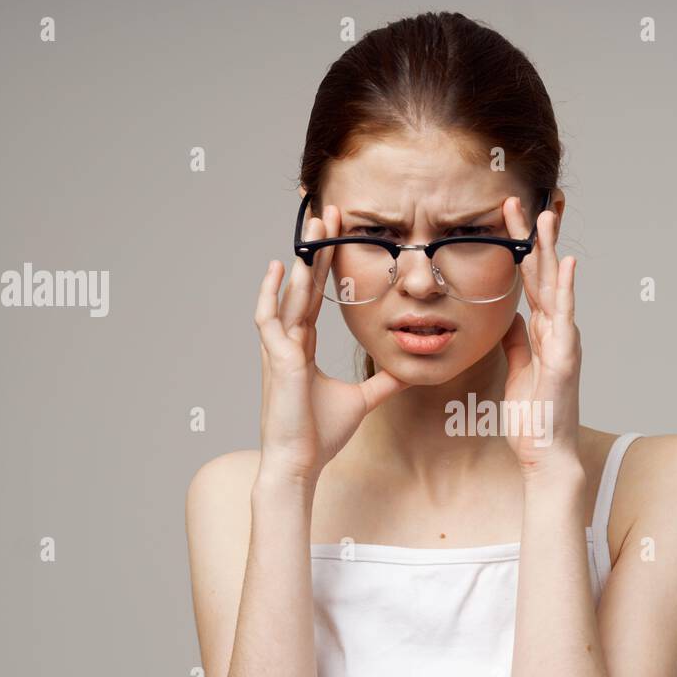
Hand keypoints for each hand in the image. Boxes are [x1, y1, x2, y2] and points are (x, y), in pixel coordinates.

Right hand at [254, 205, 406, 485]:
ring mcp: (279, 349)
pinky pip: (270, 319)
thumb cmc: (321, 435)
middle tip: (328, 214)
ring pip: (291, 294)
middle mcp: (289, 342)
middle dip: (316, 249)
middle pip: (304, 285)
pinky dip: (272, 293)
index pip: (316, 297)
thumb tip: (407, 370)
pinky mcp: (277, 361)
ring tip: (315, 227)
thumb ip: (383, 383)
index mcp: (303, 348)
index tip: (337, 235)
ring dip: (304, 259)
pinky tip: (282, 268)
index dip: (325, 266)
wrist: (301, 463)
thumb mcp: (362, 401)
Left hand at [498, 197, 581, 476]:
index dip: (521, 250)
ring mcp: (564, 343)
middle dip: (532, 238)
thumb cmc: (534, 419)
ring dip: (550, 251)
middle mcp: (558, 332)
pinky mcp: (565, 359)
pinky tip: (567, 264)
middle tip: (520, 202)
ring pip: (555, 288)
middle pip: (543, 276)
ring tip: (545, 216)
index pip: (530, 283)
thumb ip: (518, 343)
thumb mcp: (518, 372)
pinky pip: (564, 319)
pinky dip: (567, 290)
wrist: (547, 454)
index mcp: (545, 333)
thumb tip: (512, 318)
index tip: (508, 220)